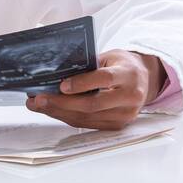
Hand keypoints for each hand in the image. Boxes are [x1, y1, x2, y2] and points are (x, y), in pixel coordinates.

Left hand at [25, 50, 163, 130]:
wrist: (143, 80)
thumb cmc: (122, 65)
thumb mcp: (109, 57)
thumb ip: (89, 66)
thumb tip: (57, 73)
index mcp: (128, 75)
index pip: (104, 79)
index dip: (82, 83)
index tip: (62, 85)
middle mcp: (129, 98)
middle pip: (93, 104)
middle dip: (62, 103)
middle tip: (39, 98)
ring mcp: (124, 115)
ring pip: (88, 117)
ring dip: (59, 112)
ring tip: (38, 105)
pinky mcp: (117, 125)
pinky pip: (89, 124)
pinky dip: (68, 117)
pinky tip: (53, 110)